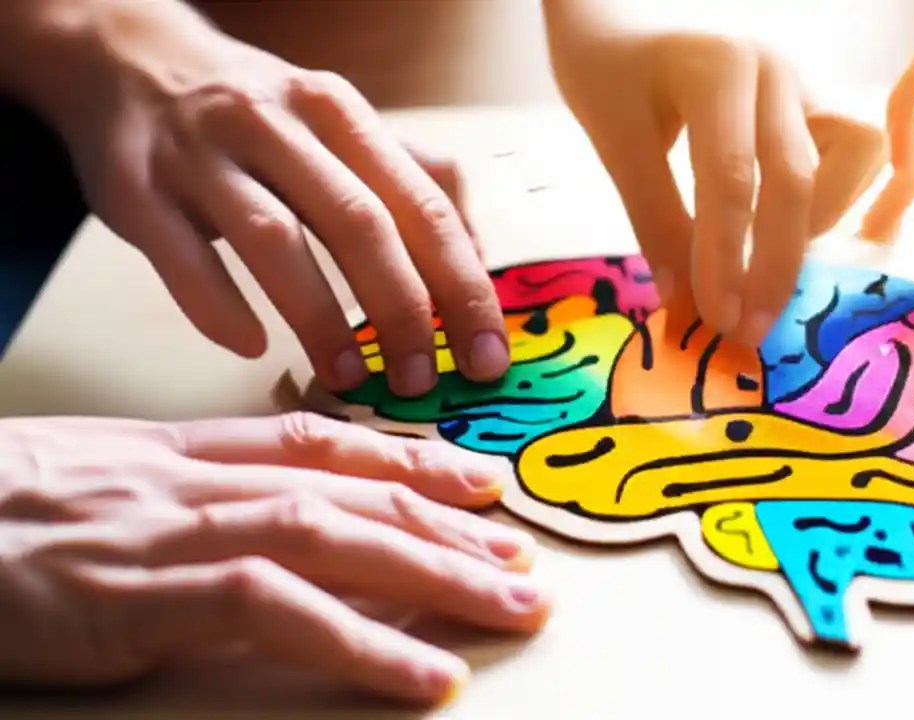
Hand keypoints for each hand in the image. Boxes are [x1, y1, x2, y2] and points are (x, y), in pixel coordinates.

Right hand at [0, 413, 548, 704]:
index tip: (479, 482)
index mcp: (187, 449)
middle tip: (523, 557)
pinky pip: (280, 612)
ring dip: (436, 574)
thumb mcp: (105, 485)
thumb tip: (267, 523)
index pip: (326, 441)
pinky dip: (364, 644)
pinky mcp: (143, 596)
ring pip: (337, 537)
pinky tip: (428, 675)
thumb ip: (190, 493)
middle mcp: (197, 478)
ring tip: (511, 606)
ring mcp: (173, 531)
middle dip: (449, 524)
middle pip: (353, 489)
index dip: (413, 459)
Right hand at [37, 0, 505, 395]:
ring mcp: (202, 156)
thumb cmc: (258, 115)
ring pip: (276, 240)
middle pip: (358, 223)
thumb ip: (413, 180)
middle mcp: (276, 124)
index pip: (423, 206)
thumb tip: (476, 255)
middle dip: (401, 309)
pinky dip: (220, 309)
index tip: (486, 355)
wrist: (129, 59)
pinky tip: (252, 347)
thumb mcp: (341, 124)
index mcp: (341, 113)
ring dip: (320, 317)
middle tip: (421, 380)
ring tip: (349, 376)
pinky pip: (184, 259)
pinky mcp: (137, 189)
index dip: (463, 287)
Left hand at [544, 1, 882, 345]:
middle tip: (747, 329)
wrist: (626, 10)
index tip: (717, 320)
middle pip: (796, 180)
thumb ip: (653, 218)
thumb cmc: (611, 68)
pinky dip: (831, 201)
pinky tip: (788, 235)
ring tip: (766, 269)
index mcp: (719, 66)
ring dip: (816, 224)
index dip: (726, 259)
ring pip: (849, 159)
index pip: (731, 178)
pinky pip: (850, 154)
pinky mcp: (817, 100)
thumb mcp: (615, 139)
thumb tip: (684, 305)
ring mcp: (805, 80)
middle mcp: (776, 68)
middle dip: (775, 266)